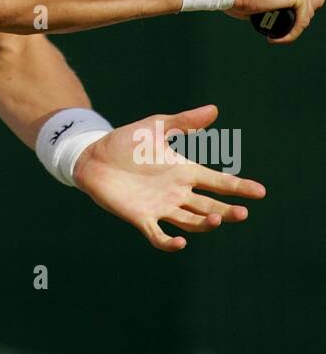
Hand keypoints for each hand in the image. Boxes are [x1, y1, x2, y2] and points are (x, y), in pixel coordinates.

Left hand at [72, 104, 265, 251]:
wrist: (93, 155)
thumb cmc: (126, 141)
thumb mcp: (155, 127)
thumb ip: (183, 122)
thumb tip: (214, 110)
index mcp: (184, 171)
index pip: (218, 182)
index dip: (239, 187)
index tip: (260, 191)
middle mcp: (177, 192)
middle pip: (209, 206)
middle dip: (228, 210)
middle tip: (243, 212)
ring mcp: (160, 207)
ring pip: (190, 222)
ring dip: (205, 223)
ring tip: (217, 218)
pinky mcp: (140, 218)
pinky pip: (158, 235)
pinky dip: (169, 242)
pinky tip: (180, 242)